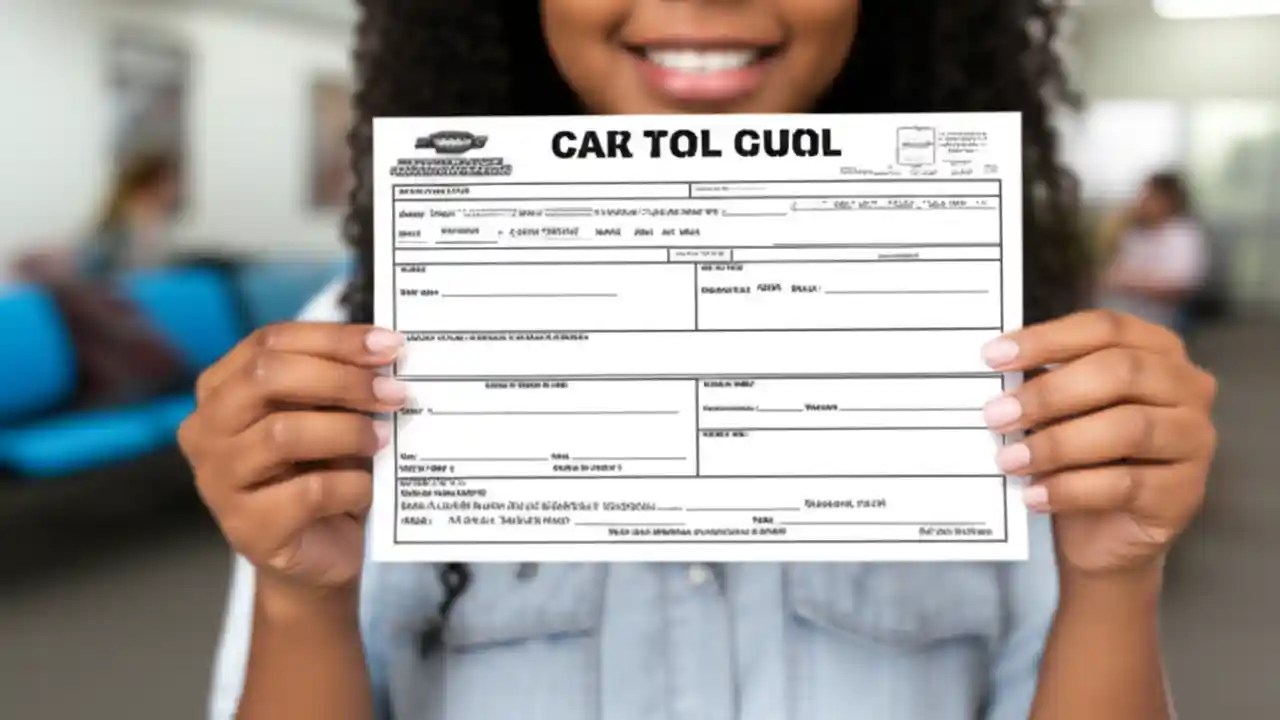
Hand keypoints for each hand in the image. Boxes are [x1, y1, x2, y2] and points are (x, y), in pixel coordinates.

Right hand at [178, 323, 407, 591]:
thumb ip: (340, 381)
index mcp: (221, 389)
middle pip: (267, 377)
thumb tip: (386, 352)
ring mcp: (218, 481)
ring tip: (382, 439)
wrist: (321, 553)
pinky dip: (351, 484)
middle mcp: (205, 429)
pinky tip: (367, 488)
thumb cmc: (324, 471)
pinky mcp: (247, 528)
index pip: (270, 342)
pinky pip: (308, 492)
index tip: (389, 344)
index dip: (333, 338)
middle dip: (341, 378)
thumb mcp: (329, 415)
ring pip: (283, 433)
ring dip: (347, 431)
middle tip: (394, 392)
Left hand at [981, 310, 1216, 574]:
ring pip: (1128, 428)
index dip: (1048, 338)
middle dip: (1050, 393)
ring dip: (1057, 444)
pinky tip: (1034, 496)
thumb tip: (994, 366)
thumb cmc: (1079, 454)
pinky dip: (1071, 489)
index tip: (992, 356)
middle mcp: (1188, 387)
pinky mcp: (1185, 493)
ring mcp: (1194, 439)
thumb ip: (1040, 383)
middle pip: (1121, 372)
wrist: (1101, 531)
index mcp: (1156, 350)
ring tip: (1009, 461)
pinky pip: (1126, 484)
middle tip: (996, 415)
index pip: (1105, 328)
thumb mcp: (1059, 411)